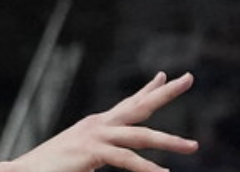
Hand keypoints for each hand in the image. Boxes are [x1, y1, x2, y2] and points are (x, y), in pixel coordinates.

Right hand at [0, 72, 197, 171]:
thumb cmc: (47, 167)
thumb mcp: (80, 153)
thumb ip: (98, 150)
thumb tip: (104, 154)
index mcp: (96, 125)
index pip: (128, 103)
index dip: (147, 90)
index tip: (164, 76)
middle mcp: (98, 124)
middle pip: (140, 106)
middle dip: (166, 92)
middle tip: (189, 78)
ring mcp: (96, 136)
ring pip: (142, 136)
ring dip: (170, 141)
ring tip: (193, 146)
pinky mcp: (92, 151)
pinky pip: (126, 159)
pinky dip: (146, 168)